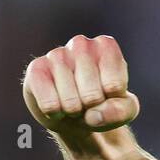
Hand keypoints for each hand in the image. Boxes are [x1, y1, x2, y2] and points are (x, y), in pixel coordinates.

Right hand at [23, 35, 139, 139]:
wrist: (75, 113)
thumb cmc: (104, 104)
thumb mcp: (124, 110)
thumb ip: (121, 111)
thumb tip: (94, 115)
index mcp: (106, 46)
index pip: (114, 86)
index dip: (111, 100)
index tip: (108, 93)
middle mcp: (81, 44)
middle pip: (92, 94)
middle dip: (92, 108)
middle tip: (88, 101)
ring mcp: (56, 54)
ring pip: (70, 101)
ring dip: (73, 111)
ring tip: (73, 103)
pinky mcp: (36, 70)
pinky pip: (49, 104)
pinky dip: (55, 113)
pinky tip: (57, 105)